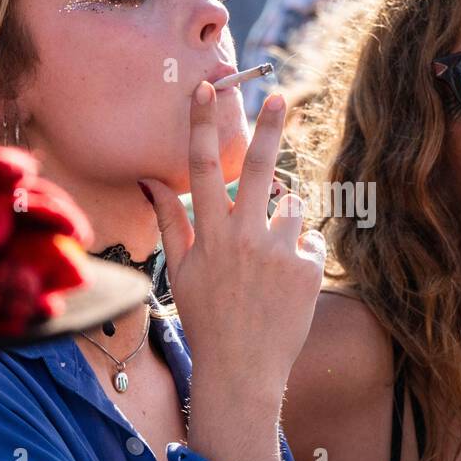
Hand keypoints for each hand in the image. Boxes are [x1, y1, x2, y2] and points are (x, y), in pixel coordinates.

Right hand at [141, 83, 325, 460]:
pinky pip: (310, 240)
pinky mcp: (308, 268)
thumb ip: (170, 220)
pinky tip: (286, 284)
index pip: (202, 167)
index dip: (201, 124)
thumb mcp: (181, 270)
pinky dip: (301, 254)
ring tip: (269, 264)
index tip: (203, 89)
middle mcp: (243, 237)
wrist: (243, 371)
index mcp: (209, 235)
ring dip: (284, 220)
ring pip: (291, 206)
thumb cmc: (207, 319)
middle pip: (258, 167)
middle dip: (268, 127)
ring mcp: (279, 252)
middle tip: (277, 97)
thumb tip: (150, 179)